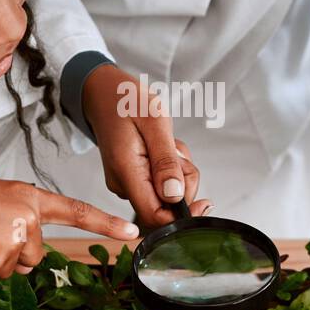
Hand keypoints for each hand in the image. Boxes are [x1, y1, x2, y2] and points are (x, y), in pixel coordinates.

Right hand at [0, 170, 138, 280]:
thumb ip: (21, 222)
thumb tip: (31, 262)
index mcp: (28, 196)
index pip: (75, 211)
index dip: (105, 223)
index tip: (133, 233)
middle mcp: (27, 218)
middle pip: (36, 255)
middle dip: (11, 251)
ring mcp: (13, 242)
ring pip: (15, 269)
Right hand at [81, 64, 203, 228]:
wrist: (105, 93)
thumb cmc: (127, 101)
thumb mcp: (155, 122)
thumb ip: (165, 160)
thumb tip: (174, 195)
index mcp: (125, 171)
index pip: (154, 216)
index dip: (181, 217)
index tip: (204, 201)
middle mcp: (123, 184)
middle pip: (166, 205)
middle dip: (184, 182)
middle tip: (177, 151)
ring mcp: (127, 183)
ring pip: (168, 193)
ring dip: (179, 170)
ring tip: (167, 143)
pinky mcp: (134, 179)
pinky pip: (163, 182)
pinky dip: (171, 166)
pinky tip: (163, 146)